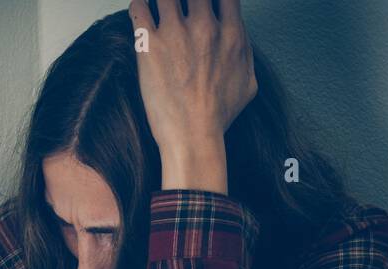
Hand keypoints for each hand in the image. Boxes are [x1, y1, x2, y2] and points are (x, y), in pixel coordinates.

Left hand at [129, 0, 257, 190]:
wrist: (193, 136)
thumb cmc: (218, 116)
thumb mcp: (248, 83)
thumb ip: (245, 53)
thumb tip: (240, 40)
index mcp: (231, 33)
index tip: (204, 4)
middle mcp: (204, 27)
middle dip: (186, 0)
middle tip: (179, 9)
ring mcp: (176, 33)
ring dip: (161, 1)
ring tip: (158, 7)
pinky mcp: (150, 45)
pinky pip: (139, 7)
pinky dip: (139, 4)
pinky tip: (140, 10)